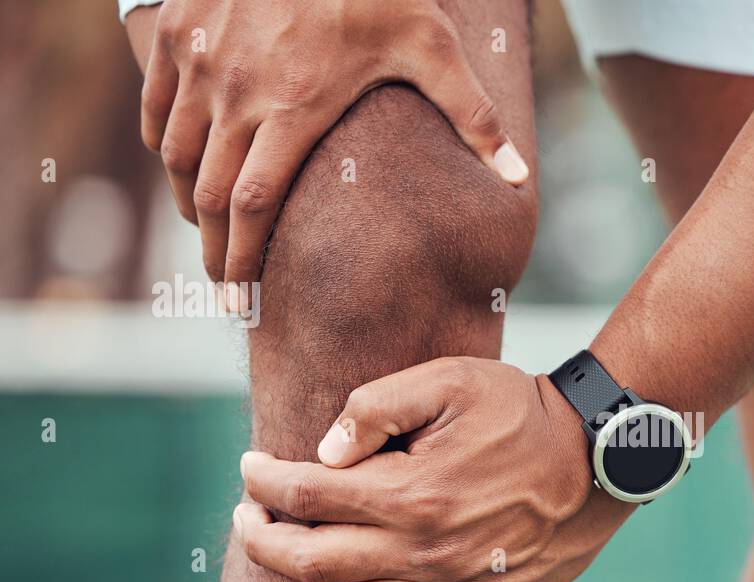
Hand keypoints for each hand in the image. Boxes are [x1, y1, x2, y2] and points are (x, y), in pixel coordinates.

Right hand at [132, 0, 527, 293]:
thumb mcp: (435, 46)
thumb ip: (474, 117)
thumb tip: (519, 178)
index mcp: (296, 107)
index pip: (254, 204)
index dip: (242, 259)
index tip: (241, 297)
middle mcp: (238, 92)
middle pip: (209, 194)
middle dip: (213, 250)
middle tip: (222, 286)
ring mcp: (201, 62)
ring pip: (176, 155)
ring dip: (187, 202)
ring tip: (207, 233)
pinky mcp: (178, 34)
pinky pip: (156, 110)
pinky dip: (163, 147)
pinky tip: (181, 169)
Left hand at [232, 357, 633, 581]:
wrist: (599, 460)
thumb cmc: (523, 412)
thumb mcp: (451, 382)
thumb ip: (377, 408)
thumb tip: (322, 453)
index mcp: (411, 491)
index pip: (308, 495)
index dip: (265, 480)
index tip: (249, 466)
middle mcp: (423, 551)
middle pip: (313, 560)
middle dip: (262, 541)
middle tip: (241, 523)